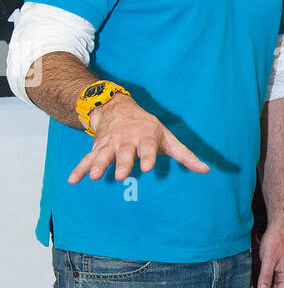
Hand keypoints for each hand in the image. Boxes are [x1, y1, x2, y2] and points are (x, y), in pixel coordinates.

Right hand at [69, 93, 208, 183]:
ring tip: (94, 177)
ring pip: (103, 155)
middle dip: (122, 163)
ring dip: (98, 165)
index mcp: (146, 136)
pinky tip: (73, 180)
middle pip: (124, 152)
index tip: (147, 168)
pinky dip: (79, 169)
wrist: (117, 107)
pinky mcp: (97, 147)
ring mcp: (110, 143)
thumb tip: (205, 170)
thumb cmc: (148, 127)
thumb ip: (185, 155)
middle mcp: (127, 139)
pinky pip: (86, 159)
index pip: (148, 147)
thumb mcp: (167, 137)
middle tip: (121, 175)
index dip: (147, 157)